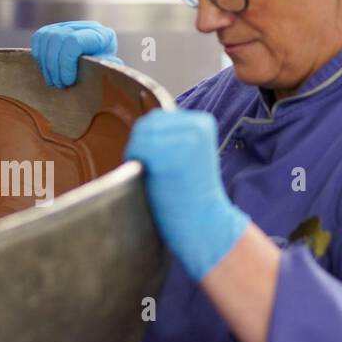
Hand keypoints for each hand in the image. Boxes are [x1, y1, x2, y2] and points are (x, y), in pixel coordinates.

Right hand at [30, 20, 121, 87]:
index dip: (65, 64)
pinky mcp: (55, 30)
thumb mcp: (107, 76)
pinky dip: (39, 56)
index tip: (68, 82)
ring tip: (54, 80)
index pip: (73, 41)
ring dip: (46, 64)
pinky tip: (48, 70)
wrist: (98, 75)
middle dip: (54, 66)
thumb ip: (104, 70)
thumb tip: (100, 64)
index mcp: (102, 36)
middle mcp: (86, 26)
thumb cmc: (103, 79)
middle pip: (57, 39)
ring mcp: (70, 26)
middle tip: (59, 85)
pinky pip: (38, 38)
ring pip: (46, 38)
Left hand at [125, 108, 250, 281]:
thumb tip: (141, 128)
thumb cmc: (190, 194)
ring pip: (141, 134)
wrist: (206, 223)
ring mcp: (186, 139)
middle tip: (150, 170)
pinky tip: (149, 177)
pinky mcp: (172, 156)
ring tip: (151, 174)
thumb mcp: (188, 153)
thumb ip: (170, 137)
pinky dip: (136, 161)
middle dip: (140, 145)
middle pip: (147, 123)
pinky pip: (139, 149)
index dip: (147, 139)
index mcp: (203, 122)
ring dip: (137, 153)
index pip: (157, 117)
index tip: (155, 161)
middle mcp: (197, 125)